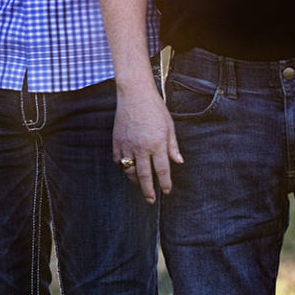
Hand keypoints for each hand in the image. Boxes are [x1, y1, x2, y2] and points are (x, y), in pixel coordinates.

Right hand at [114, 80, 180, 203]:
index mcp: (157, 144)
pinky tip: (127, 167)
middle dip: (148, 190)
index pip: (162, 170)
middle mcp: (141, 147)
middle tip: (151, 200)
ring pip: (129, 170)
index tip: (166, 191)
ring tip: (139, 184)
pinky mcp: (116, 141)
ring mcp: (127, 145)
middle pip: (144, 176)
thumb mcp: (169, 126)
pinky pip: (118, 160)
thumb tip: (178, 161)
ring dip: (135, 180)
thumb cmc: (154, 108)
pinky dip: (123, 166)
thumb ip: (172, 146)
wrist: (134, 94)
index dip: (165, 183)